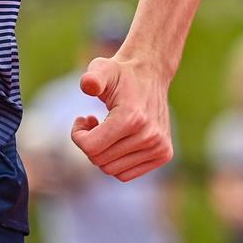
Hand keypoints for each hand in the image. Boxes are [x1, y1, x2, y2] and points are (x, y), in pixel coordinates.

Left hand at [71, 56, 172, 180]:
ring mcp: (159, 147)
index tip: (82, 118)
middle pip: (99, 160)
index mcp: (132, 118)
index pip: (91, 147)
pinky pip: (126, 174)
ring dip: (102, 153)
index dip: (78, 136)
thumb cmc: (121, 73)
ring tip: (104, 130)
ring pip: (112, 170)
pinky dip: (115, 161)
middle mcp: (149, 135)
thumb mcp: (102, 68)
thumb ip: (92, 77)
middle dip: (88, 143)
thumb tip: (89, 85)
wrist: (151, 73)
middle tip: (92, 122)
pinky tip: (116, 140)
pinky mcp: (164, 154)